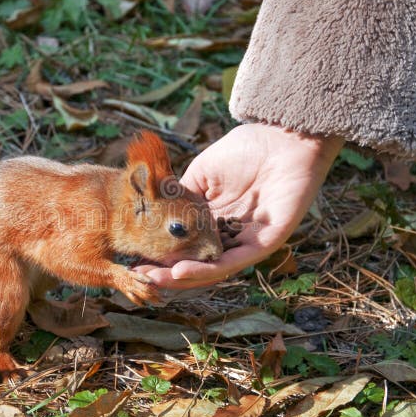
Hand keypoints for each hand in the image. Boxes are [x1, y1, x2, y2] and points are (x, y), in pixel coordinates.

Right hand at [140, 123, 343, 288]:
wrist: (282, 137)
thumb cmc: (246, 149)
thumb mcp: (201, 173)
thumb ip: (180, 195)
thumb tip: (152, 211)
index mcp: (215, 221)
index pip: (186, 246)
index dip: (160, 255)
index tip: (133, 258)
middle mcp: (230, 235)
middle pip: (196, 264)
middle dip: (167, 273)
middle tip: (139, 275)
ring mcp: (247, 241)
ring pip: (213, 269)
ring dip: (183, 277)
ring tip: (155, 278)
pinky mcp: (265, 243)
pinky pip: (233, 261)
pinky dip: (207, 269)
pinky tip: (181, 270)